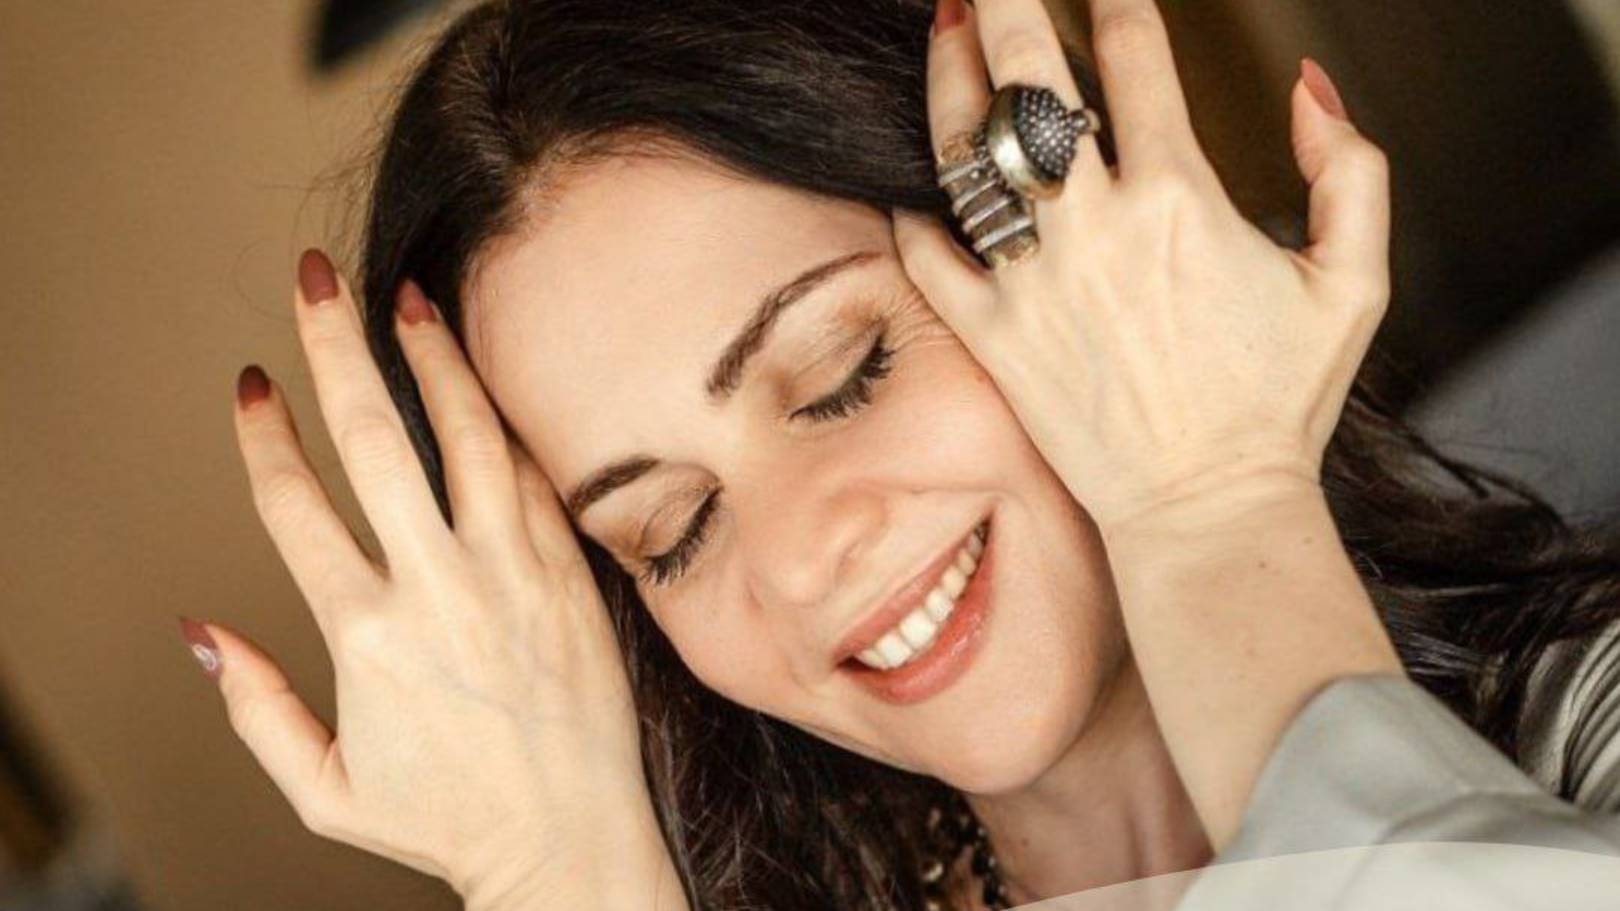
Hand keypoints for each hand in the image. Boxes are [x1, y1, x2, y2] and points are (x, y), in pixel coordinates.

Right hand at [205, 250, 666, 906]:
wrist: (571, 844)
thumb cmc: (446, 821)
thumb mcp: (323, 786)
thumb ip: (253, 706)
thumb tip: (198, 627)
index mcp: (364, 633)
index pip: (294, 502)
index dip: (264, 434)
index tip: (253, 384)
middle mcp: (439, 590)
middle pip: (375, 440)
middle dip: (336, 348)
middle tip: (315, 279)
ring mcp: (513, 576)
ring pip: (469, 438)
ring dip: (435, 359)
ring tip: (410, 299)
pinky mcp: (571, 578)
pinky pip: (535, 481)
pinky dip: (506, 426)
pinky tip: (487, 384)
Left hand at [894, 0, 1390, 532]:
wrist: (1206, 507)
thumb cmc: (1279, 402)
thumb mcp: (1354, 281)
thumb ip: (1349, 170)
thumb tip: (1309, 85)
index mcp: (1181, 198)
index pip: (1135, 60)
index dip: (1117, 4)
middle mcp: (1096, 227)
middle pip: (1031, 81)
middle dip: (1004, 7)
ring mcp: (1033, 281)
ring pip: (967, 154)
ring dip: (947, 80)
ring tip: (939, 31)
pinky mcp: (992, 335)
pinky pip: (928, 254)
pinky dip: (912, 210)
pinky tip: (910, 174)